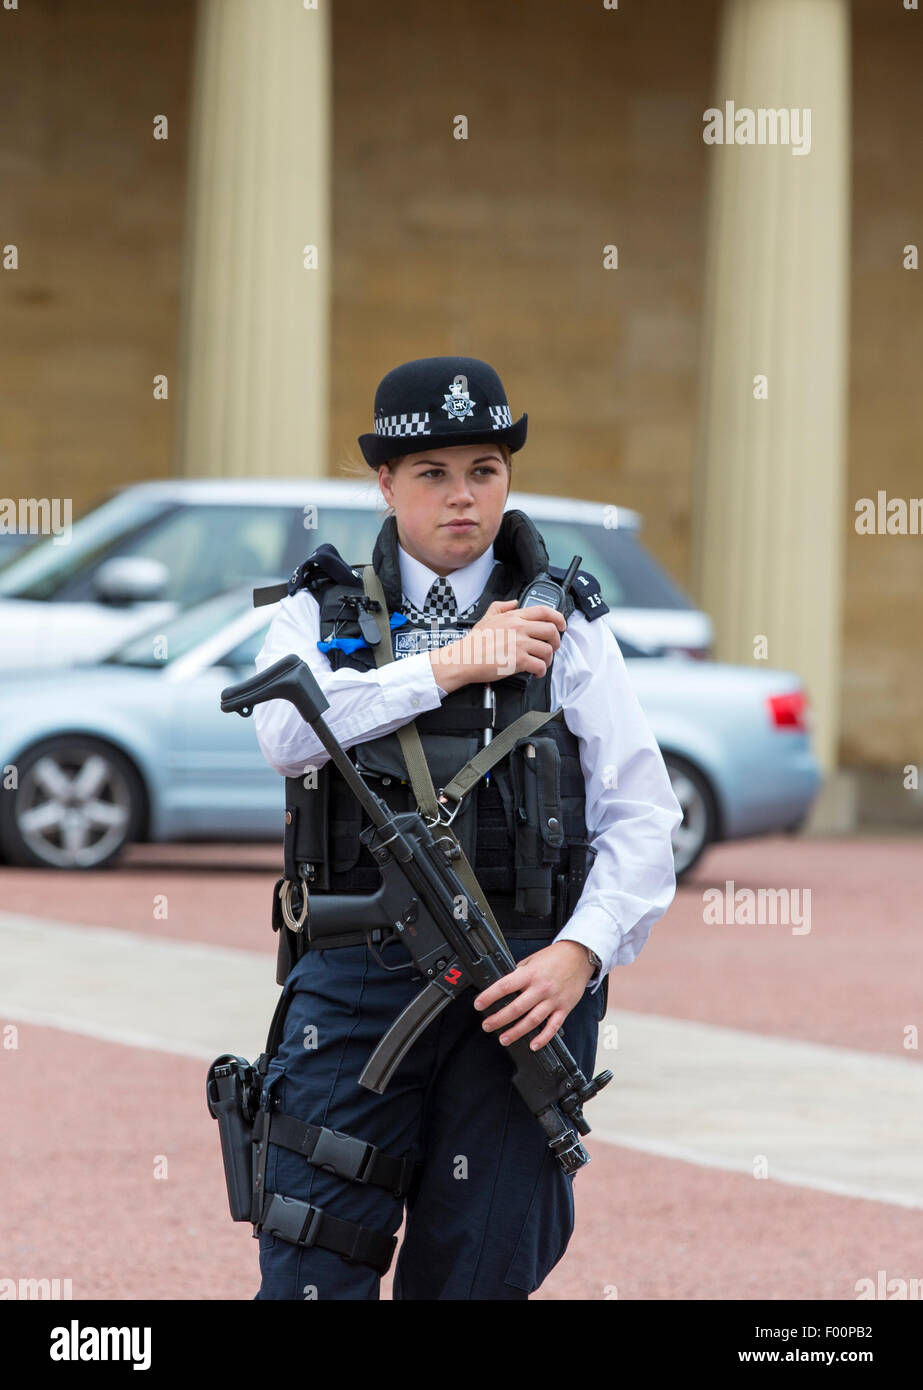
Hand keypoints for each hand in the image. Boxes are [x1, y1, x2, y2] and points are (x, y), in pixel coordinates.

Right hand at [429, 599, 565, 692]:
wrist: (465, 658)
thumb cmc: (475, 642)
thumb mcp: (487, 617)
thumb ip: (501, 607)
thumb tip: (513, 602)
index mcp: (514, 617)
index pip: (544, 611)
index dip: (559, 618)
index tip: (562, 625)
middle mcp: (519, 628)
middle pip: (551, 631)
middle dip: (556, 641)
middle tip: (552, 647)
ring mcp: (520, 644)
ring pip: (548, 650)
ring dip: (548, 659)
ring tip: (542, 662)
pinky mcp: (519, 660)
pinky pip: (540, 666)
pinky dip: (541, 671)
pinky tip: (536, 672)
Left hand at [472, 941, 595, 1050]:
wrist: (580, 955)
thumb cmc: (555, 957)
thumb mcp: (532, 959)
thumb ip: (519, 973)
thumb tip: (504, 985)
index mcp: (530, 974)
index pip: (505, 986)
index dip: (489, 996)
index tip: (479, 1004)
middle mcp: (541, 988)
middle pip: (516, 1008)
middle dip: (498, 1019)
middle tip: (487, 1026)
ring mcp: (553, 1000)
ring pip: (532, 1020)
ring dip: (516, 1032)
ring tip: (503, 1038)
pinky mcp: (564, 1008)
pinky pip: (553, 1026)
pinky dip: (543, 1038)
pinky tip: (533, 1045)